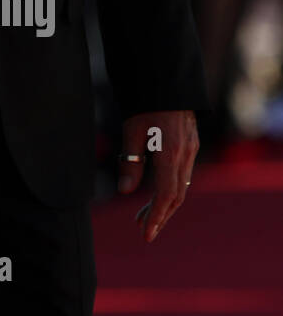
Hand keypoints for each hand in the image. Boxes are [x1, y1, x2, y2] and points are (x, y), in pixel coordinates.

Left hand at [117, 110, 197, 241]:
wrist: (166, 80)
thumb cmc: (144, 104)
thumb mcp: (131, 131)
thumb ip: (130, 162)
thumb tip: (124, 191)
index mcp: (171, 152)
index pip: (166, 195)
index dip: (156, 217)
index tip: (146, 234)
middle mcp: (186, 154)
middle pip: (176, 195)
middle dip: (160, 215)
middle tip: (143, 229)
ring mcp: (191, 149)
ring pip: (181, 187)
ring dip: (165, 204)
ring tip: (144, 216)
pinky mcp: (191, 145)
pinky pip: (183, 175)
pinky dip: (171, 189)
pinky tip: (157, 194)